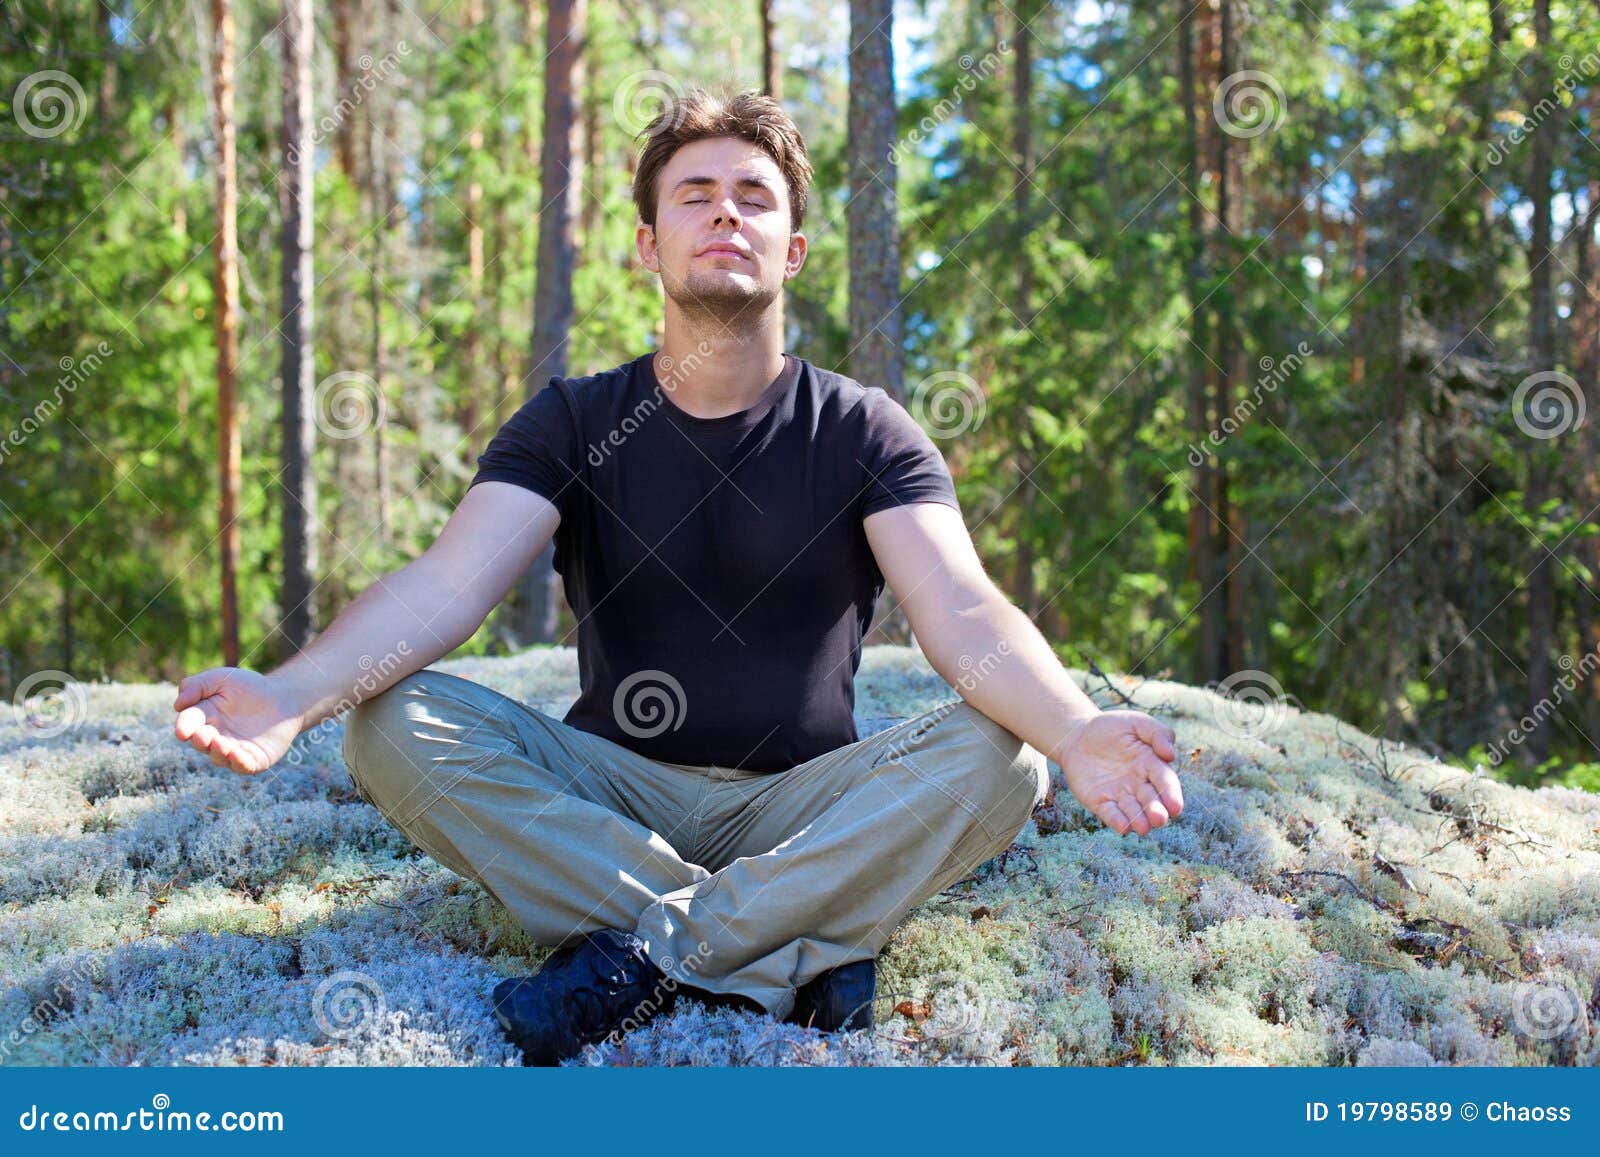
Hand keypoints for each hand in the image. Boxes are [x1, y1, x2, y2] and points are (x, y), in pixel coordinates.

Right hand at [172, 667, 304, 774]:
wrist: (285, 696)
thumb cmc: (250, 687)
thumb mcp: (222, 678)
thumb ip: (197, 685)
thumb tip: (178, 705)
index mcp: (204, 718)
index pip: (189, 723)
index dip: (184, 727)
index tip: (183, 730)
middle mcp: (215, 737)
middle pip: (201, 743)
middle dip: (200, 741)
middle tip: (202, 735)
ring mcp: (234, 750)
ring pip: (219, 757)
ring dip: (218, 752)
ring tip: (220, 743)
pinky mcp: (254, 759)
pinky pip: (244, 766)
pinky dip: (239, 763)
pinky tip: (237, 754)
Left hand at [1049, 710, 1182, 835]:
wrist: (1077, 735)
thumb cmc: (1111, 727)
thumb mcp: (1135, 722)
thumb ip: (1157, 732)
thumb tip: (1170, 754)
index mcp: (1152, 765)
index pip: (1166, 782)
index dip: (1171, 794)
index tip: (1176, 807)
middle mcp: (1139, 784)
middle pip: (1151, 801)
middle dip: (1156, 811)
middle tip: (1159, 819)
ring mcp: (1120, 795)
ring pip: (1133, 811)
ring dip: (1139, 820)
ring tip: (1143, 828)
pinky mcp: (1101, 802)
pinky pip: (1110, 814)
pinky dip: (1117, 821)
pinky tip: (1123, 827)